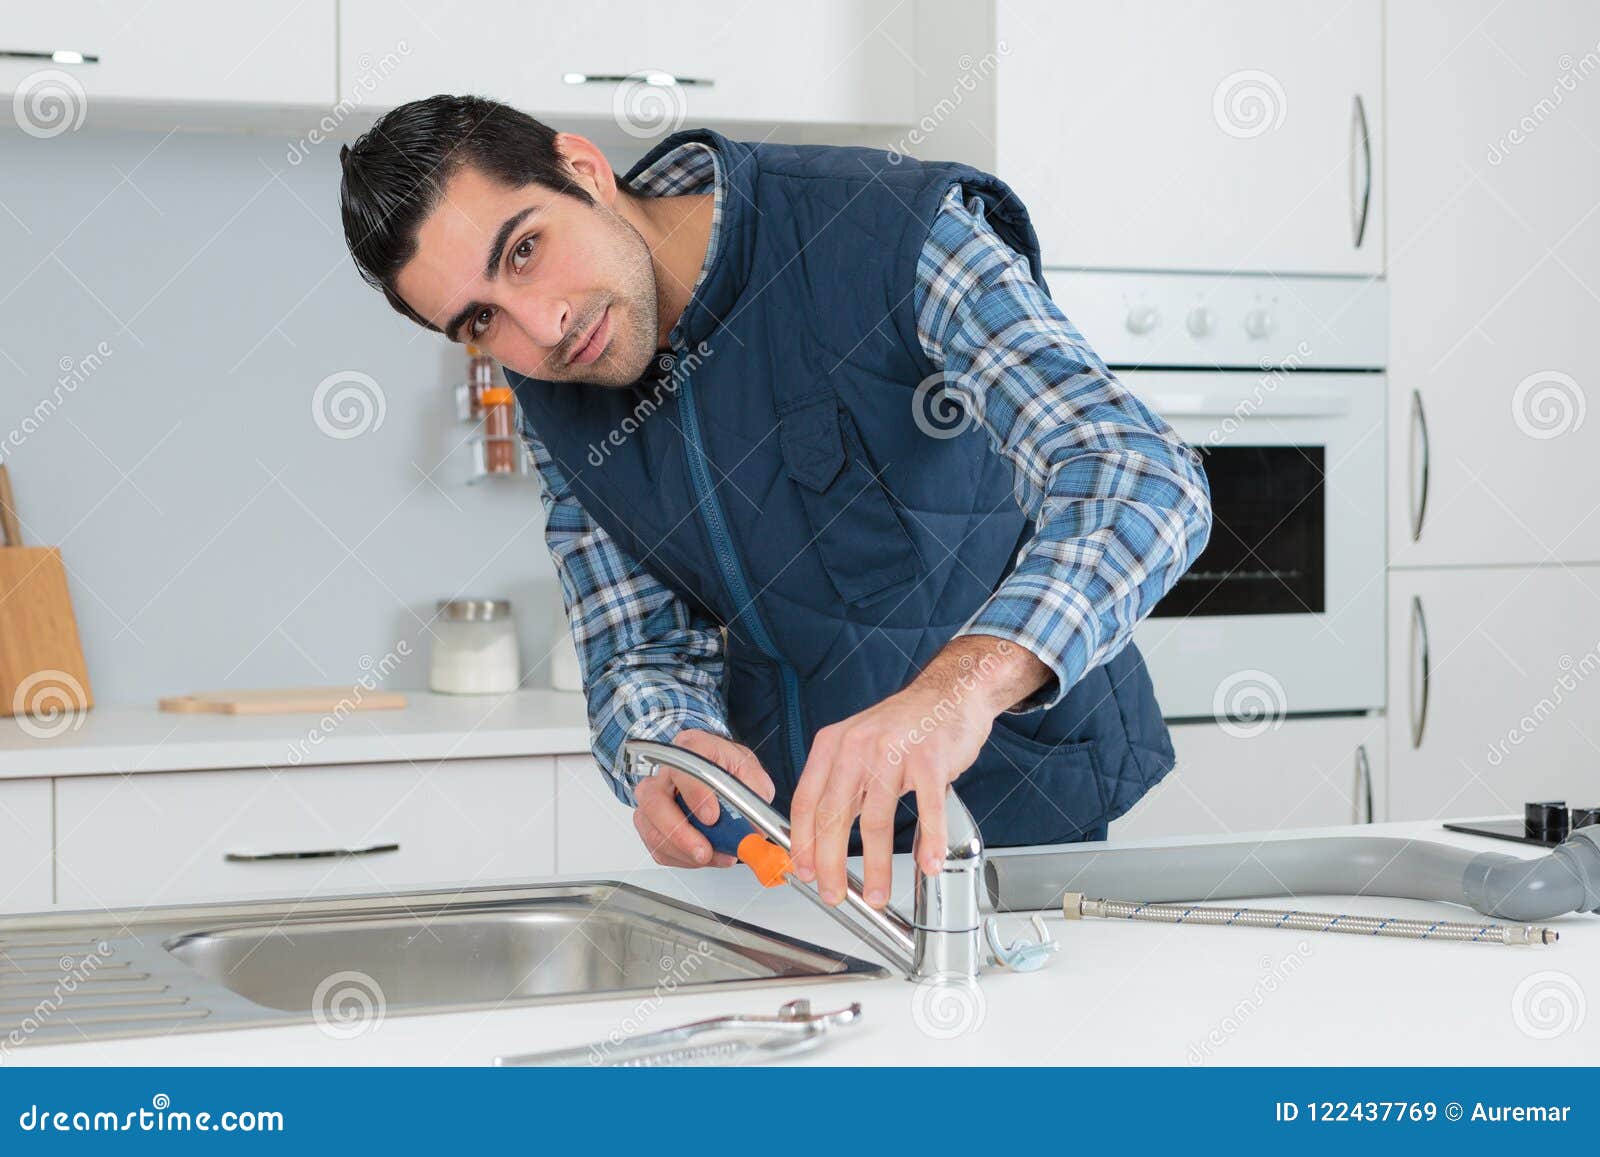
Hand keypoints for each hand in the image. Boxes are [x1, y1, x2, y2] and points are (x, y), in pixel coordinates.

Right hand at [631, 728, 775, 868]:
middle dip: (679, 832)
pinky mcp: (650, 822)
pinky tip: (704, 854)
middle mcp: (666, 770)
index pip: (683, 765)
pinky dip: (682, 858)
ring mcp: (653, 796)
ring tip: (713, 855)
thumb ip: (755, 795)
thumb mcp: (752, 774)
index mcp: (692, 748)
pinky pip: (657, 847)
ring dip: (683, 850)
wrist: (721, 775)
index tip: (712, 817)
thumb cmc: (731, 770)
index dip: (695, 793)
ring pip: (651, 827)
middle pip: (655, 800)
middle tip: (705, 851)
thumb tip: (752, 827)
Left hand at [788, 635, 1047, 909]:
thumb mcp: (861, 744)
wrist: (951, 691)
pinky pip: (927, 809)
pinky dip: (930, 841)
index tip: (805, 870)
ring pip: (875, 821)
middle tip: (834, 894)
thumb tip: (826, 838)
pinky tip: (928, 864)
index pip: (806, 800)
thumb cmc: (906, 724)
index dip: (802, 841)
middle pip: (834, 816)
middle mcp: (857, 746)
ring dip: (876, 866)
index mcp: (833, 744)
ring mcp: (894, 751)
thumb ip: (845, 785)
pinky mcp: (930, 758)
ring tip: (878, 894)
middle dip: (830, 864)